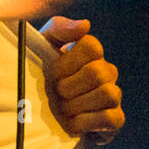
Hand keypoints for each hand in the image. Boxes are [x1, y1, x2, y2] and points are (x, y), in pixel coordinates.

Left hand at [39, 16, 123, 145]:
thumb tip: (85, 25)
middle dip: (70, 86)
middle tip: (56, 93)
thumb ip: (59, 29)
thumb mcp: (40, 48)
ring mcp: (113, 96)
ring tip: (63, 109)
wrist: (33, 118)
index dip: (68, 63)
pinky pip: (112, 117)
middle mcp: (105, 71)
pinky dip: (87, 122)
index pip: (92, 47)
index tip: (52, 72)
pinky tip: (73, 124)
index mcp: (89, 53)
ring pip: (108, 93)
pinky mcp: (114, 120)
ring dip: (78, 105)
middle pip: (98, 73)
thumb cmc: (37, 77)